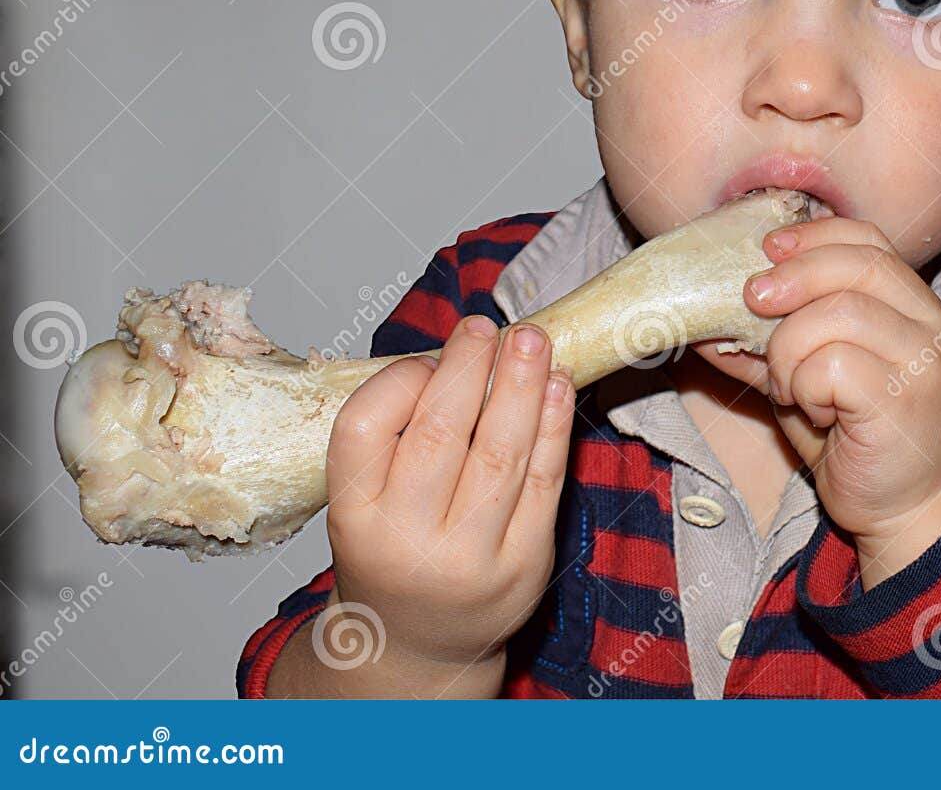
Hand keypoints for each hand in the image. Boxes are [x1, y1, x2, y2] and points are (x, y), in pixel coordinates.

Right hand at [320, 316, 576, 690]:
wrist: (418, 645)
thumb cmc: (391, 553)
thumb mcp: (364, 500)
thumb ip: (396, 437)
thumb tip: (459, 353)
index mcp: (354, 516)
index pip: (365, 427)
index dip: (402, 377)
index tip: (428, 356)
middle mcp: (407, 539)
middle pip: (442, 433)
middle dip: (469, 367)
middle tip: (485, 325)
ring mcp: (471, 557)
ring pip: (502, 453)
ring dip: (521, 386)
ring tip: (532, 339)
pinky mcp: (524, 564)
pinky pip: (544, 482)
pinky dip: (553, 427)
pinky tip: (557, 386)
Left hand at [694, 218, 940, 586]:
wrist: (906, 510)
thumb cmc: (858, 438)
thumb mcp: (808, 378)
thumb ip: (769, 343)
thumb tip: (700, 318)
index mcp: (912, 304)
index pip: (867, 240)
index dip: (812, 236)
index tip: (767, 251)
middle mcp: (928, 323)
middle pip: (855, 265)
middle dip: (792, 278)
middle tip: (753, 302)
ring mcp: (921, 360)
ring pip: (837, 315)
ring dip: (791, 349)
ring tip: (791, 387)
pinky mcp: (903, 398)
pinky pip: (832, 367)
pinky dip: (804, 385)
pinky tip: (814, 411)